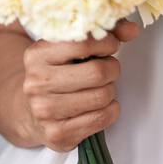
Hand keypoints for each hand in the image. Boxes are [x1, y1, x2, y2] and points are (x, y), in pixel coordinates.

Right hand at [19, 19, 139, 151]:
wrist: (30, 111)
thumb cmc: (60, 72)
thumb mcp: (73, 46)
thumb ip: (105, 31)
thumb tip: (131, 30)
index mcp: (37, 55)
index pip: (83, 43)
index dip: (107, 42)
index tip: (111, 45)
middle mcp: (37, 83)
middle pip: (97, 73)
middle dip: (112, 69)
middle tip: (108, 69)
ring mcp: (44, 110)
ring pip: (102, 96)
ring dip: (110, 91)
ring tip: (101, 87)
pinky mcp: (56, 134)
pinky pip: (101, 118)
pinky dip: (110, 110)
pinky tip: (100, 106)